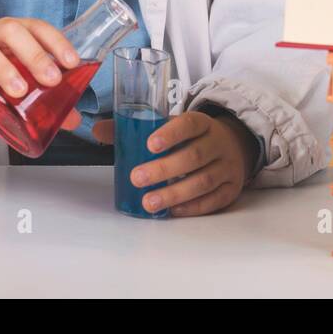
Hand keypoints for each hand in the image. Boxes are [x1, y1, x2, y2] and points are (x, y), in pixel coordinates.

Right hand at [0, 17, 83, 127]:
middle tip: (51, 79)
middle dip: (33, 53)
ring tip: (19, 92)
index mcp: (10, 32)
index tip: (72, 62)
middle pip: (9, 30)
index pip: (35, 26)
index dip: (55, 41)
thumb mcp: (19, 77)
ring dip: (3, 69)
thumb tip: (72, 119)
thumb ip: (45, 95)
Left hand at [92, 110, 257, 216]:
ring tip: (149, 202)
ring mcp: (227, 166)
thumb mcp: (171, 126)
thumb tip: (97, 130)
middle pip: (193, 156)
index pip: (188, 124)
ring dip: (175, 194)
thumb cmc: (193, 137)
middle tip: (137, 178)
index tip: (149, 145)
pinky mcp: (232, 188)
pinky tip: (173, 211)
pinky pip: (213, 200)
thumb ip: (134, 127)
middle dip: (164, 169)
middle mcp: (218, 143)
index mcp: (202, 122)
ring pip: (203, 181)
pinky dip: (192, 207)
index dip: (170, 134)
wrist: (235, 145)